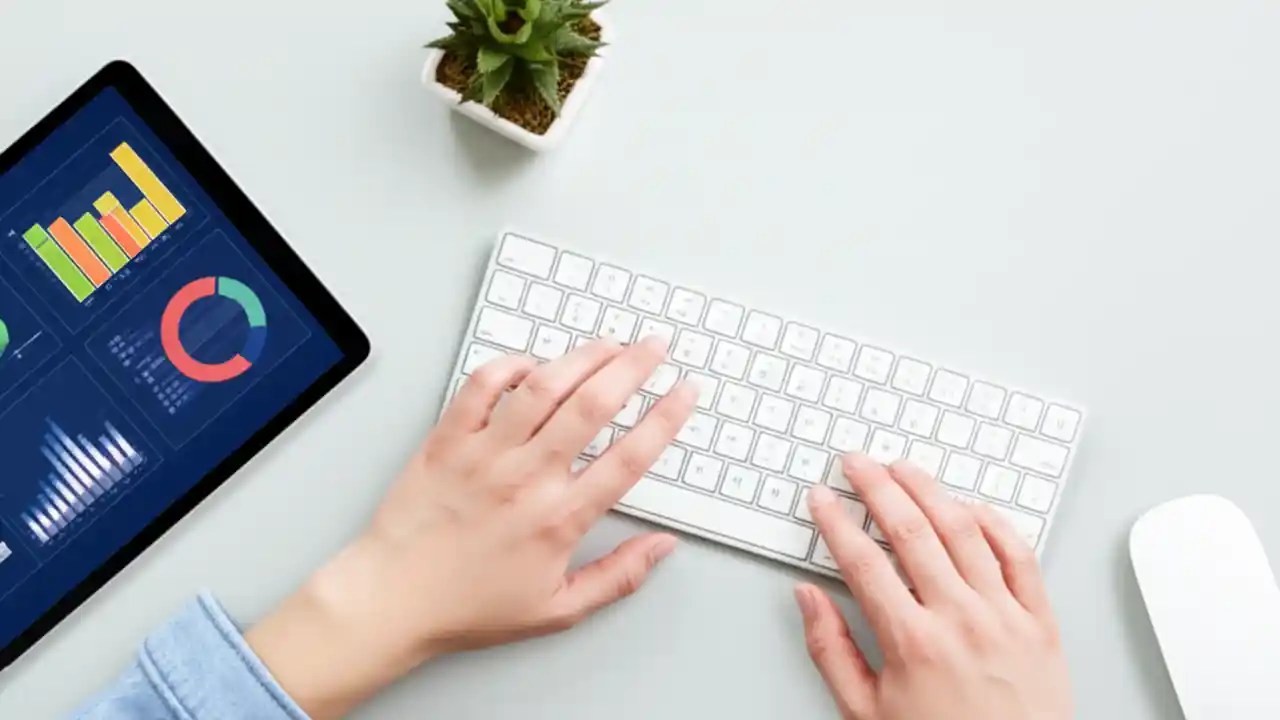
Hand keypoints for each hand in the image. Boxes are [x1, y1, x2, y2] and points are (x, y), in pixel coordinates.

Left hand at [245, 336, 696, 718]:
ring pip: (544, 386)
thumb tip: (662, 548)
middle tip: (654, 347)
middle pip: (594, 405)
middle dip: (634, 366)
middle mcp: (527, 479)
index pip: (630, 456)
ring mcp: (485, 454)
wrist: (392, 599)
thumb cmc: (468, 606)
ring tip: (607, 344)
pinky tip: (532, 364)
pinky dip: (510, 366)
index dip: (667, 418)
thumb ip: (618, 577)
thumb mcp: (557, 609)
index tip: (685, 393)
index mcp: (560, 519)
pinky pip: (481, 386)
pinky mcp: (448, 440)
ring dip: (582, 356)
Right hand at [796, 454, 1071, 719]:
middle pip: (912, 531)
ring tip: (904, 468)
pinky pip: (1020, 555)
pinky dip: (994, 523)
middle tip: (857, 463)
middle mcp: (960, 620)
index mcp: (913, 643)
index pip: (863, 561)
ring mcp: (1005, 616)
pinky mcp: (1041, 622)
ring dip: (929, 490)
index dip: (835, 522)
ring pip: (964, 530)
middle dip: (877, 486)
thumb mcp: (866, 713)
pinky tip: (970, 507)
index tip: (822, 499)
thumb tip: (808, 599)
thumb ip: (832, 651)